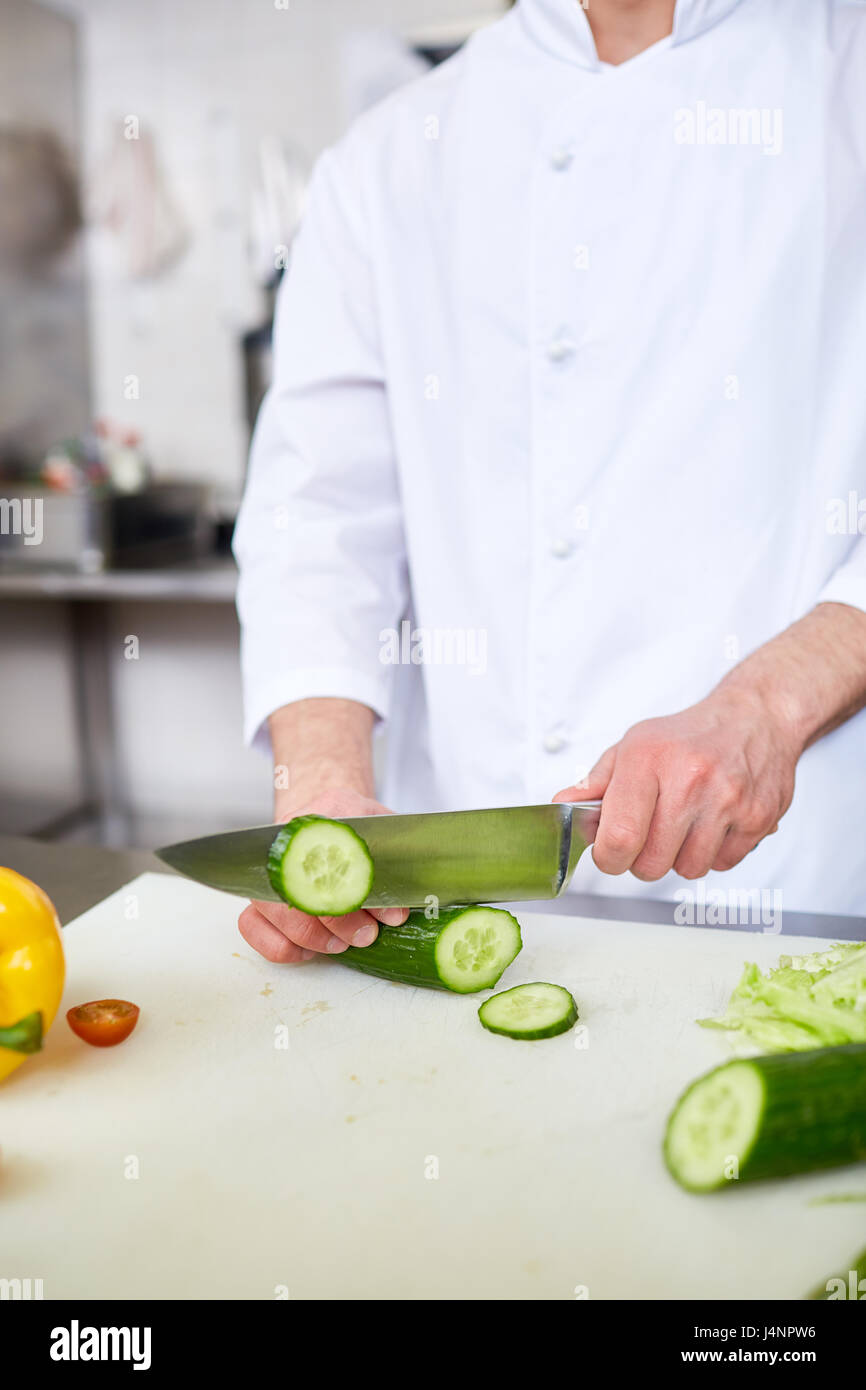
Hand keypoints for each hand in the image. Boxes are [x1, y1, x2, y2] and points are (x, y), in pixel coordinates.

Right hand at [238, 786, 408, 962]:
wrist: (322, 821)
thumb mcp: (384, 832)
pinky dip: (281, 946)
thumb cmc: (355, 830)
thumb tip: (396, 911)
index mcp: (319, 822)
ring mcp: (265, 873)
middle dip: (339, 920)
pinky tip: (309, 950)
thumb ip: (395, 864)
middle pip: (300, 886)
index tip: (388, 913)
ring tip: (340, 944)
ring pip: (273, 911)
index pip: (335, 853)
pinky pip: (252, 927)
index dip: (360, 889)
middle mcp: (284, 845)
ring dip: (311, 937)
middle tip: (366, 934)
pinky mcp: (256, 900)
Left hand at [554, 686, 801, 881]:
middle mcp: (690, 780)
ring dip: (680, 857)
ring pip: (688, 869)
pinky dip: (713, 853)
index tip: (609, 852)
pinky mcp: (758, 818)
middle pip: (651, 863)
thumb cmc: (689, 735)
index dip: (608, 857)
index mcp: (648, 760)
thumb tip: (563, 808)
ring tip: (683, 826)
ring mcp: (727, 801)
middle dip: (642, 859)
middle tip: (648, 836)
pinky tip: (712, 824)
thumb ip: (596, 782)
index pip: (620, 837)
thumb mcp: (634, 745)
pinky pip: (722, 864)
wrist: (755, 717)